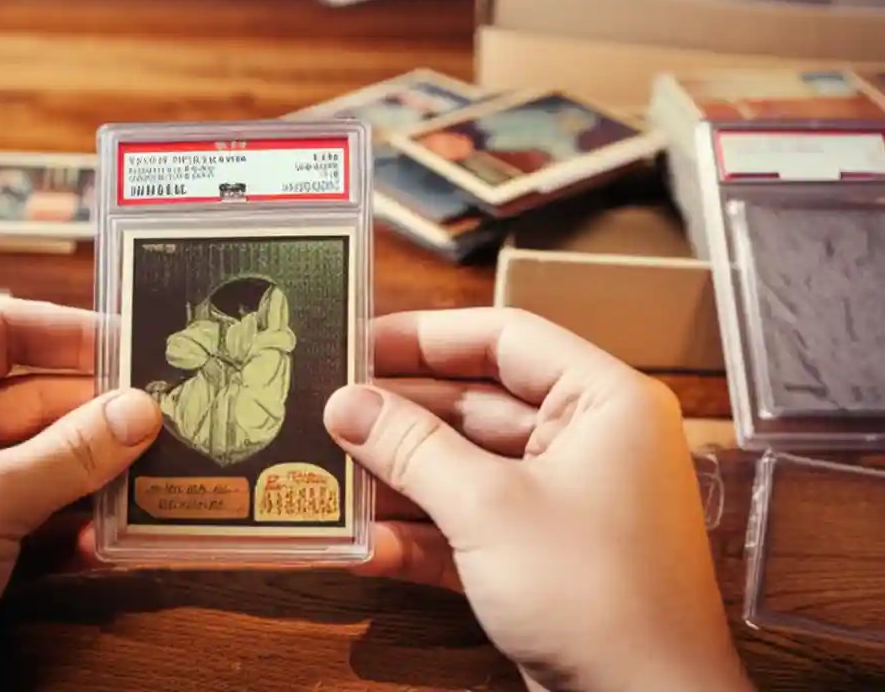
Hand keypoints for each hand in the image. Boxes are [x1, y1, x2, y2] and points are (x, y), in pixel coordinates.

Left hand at [0, 300, 160, 691]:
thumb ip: (71, 453)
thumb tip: (143, 409)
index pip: (1, 331)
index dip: (70, 333)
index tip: (138, 347)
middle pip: (36, 397)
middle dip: (98, 416)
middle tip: (170, 426)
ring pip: (44, 460)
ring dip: (94, 476)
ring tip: (155, 486)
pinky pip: (38, 515)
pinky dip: (72, 527)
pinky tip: (108, 544)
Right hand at [325, 308, 750, 691]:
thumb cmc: (597, 597)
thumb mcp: (488, 508)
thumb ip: (411, 447)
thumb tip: (346, 403)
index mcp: (603, 403)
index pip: (506, 338)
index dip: (427, 336)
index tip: (360, 342)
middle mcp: (589, 443)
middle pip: (478, 404)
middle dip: (402, 414)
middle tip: (331, 409)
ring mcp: (565, 503)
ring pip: (468, 467)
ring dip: (402, 475)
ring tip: (330, 472)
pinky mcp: (542, 558)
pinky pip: (472, 525)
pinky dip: (421, 533)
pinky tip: (363, 542)